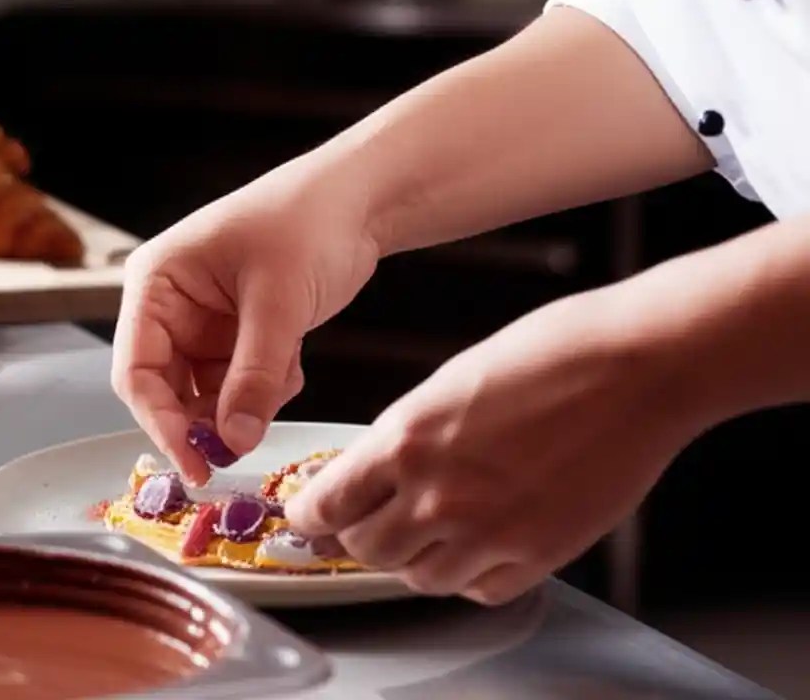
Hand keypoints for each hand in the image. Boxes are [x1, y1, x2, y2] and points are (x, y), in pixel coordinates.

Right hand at [111, 154, 379, 483]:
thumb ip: (254, 376)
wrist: (358, 201)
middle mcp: (169, 307)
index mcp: (156, 283)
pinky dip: (265, 390)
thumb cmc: (309, 223)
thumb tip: (235, 440)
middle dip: (208, 418)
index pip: (137, 371)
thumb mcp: (278, 303)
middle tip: (243, 444)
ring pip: (206, 397)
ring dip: (244, 404)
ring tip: (283, 375)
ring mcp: (202, 324)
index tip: (194, 463)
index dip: (160, 423)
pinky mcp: (234, 337)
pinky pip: (237, 388)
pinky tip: (292, 360)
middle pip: (166, 391)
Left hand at [286, 291, 702, 604]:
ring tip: (431, 529)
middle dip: (359, 538)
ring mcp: (488, 532)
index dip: (311, 516)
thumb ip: (405, 437)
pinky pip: (479, 590)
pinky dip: (470, 575)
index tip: (308, 516)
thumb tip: (372, 472)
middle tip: (368, 523)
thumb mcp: (450, 385)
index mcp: (405, 440)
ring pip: (419, 577)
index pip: (328, 503)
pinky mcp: (538, 556)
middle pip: (366, 550)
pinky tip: (479, 545)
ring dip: (415, 558)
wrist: (637, 366)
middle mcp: (437, 495)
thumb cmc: (551, 355)